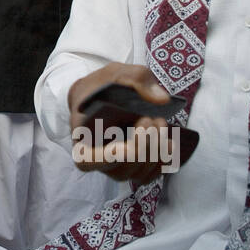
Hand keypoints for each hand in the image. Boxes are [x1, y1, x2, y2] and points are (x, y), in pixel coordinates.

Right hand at [67, 62, 170, 184]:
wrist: (103, 97)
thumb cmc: (103, 87)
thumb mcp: (115, 73)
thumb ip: (136, 78)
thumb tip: (161, 100)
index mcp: (81, 136)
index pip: (86, 161)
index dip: (110, 156)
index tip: (130, 135)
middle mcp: (96, 158)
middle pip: (121, 170)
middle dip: (144, 145)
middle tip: (152, 117)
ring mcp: (114, 166)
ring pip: (137, 174)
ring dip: (156, 151)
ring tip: (160, 122)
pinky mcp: (132, 168)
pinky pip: (150, 176)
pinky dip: (164, 161)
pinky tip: (168, 142)